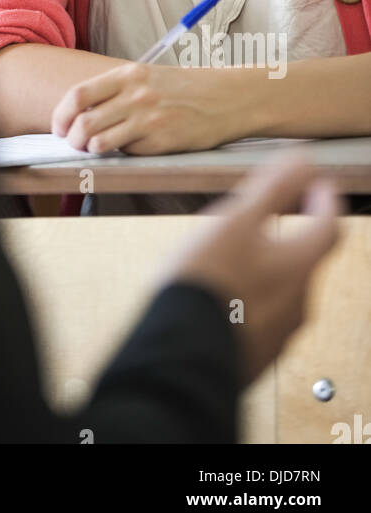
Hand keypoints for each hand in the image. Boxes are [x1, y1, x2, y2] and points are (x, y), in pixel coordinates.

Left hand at [52, 60, 240, 154]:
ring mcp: (148, 119)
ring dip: (91, 150)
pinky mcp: (162, 141)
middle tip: (74, 144)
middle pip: (84, 122)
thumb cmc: (185, 89)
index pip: (78, 95)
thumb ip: (116, 90)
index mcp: (128, 75)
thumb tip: (81, 113)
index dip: (61, 115)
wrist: (228, 98)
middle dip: (72, 139)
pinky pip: (128, 152)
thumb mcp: (148, 77)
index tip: (59, 127)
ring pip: (100, 142)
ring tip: (95, 150)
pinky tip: (132, 147)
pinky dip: (122, 153)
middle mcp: (135, 95)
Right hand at [164, 153, 339, 383]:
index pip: (330, 225)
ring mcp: (278, 333)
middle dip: (287, 232)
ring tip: (227, 255)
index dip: (323, 199)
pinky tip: (217, 293)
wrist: (181, 353)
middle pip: (304, 258)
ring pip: (280, 288)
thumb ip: (272, 187)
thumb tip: (303, 159)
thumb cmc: (208, 283)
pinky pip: (258, 316)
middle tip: (259, 215)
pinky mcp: (255, 353)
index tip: (313, 183)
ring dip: (262, 266)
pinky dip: (245, 297)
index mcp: (300, 266)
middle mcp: (299, 303)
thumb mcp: (236, 220)